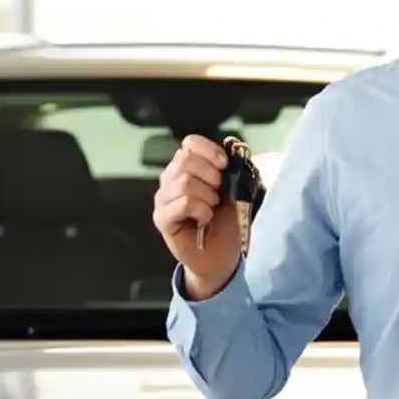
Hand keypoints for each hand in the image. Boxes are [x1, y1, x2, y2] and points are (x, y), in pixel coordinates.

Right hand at [152, 134, 239, 298]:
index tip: (225, 165)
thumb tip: (231, 142)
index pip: (190, 143)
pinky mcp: (161, 218)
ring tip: (212, 208)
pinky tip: (205, 219)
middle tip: (219, 193)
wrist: (222, 255)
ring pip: (184, 181)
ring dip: (207, 195)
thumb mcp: (236, 189)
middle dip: (211, 175)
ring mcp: (163, 198)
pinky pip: (183, 203)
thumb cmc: (228, 220)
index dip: (209, 150)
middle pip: (186, 160)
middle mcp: (170, 178)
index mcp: (187, 166)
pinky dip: (201, 210)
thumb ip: (234, 166)